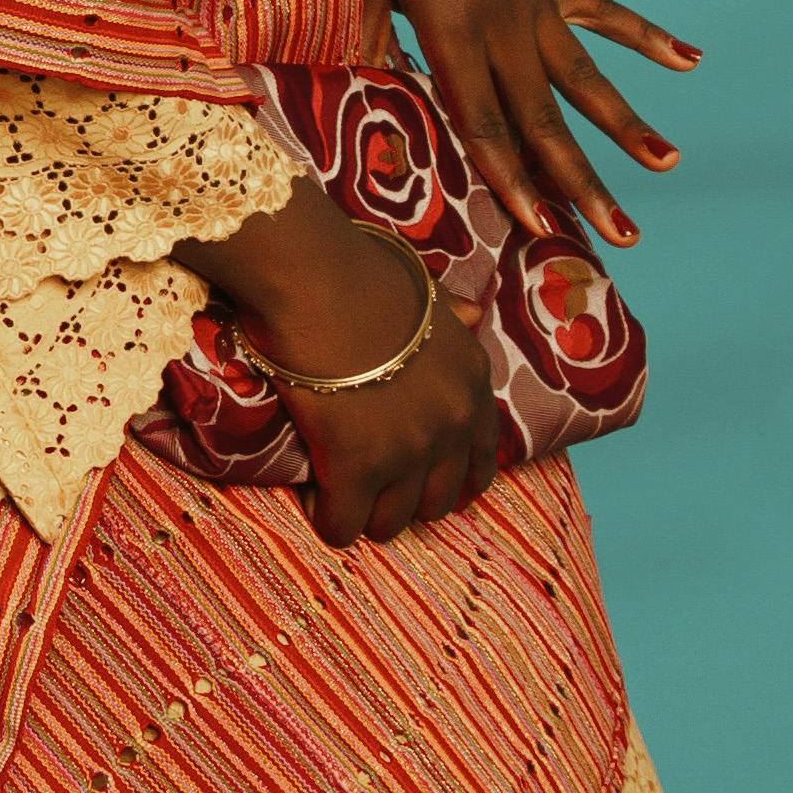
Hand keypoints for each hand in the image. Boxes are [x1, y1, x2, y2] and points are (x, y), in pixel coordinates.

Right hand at [181, 181, 502, 549]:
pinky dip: (328, 520)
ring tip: (338, 495)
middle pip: (437, 501)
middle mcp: (452, 423)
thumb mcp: (426, 290)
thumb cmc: (361, 269)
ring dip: (365, 514)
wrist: (314, 275)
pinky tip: (312, 502)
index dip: (446, 477)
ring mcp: (409, 450)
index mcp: (473, 382)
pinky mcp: (358, 465)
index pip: (480, 461)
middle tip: (369, 485)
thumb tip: (476, 313)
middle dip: (403, 500)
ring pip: (392, 521)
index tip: (414, 477)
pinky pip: (344, 523)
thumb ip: (452, 312)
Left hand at [366, 0, 696, 250]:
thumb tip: (370, 89)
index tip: (542, 229)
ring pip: (585, 75)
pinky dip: (644, 35)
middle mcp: (503, 21)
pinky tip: (690, 61)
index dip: (513, 179)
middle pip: (546, 118)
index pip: (485, 122)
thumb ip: (366, 34)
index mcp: (452, 28)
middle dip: (581, 183)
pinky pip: (600, 9)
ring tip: (668, 165)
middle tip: (622, 237)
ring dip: (626, 125)